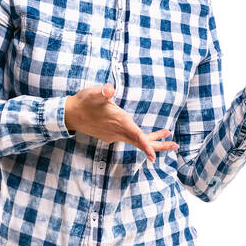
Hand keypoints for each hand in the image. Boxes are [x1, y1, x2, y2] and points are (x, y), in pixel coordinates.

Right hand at [64, 84, 178, 160]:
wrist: (69, 114)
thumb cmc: (83, 102)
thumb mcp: (93, 93)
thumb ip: (103, 92)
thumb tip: (110, 89)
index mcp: (118, 122)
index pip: (136, 136)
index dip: (146, 145)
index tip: (154, 156)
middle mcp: (118, 132)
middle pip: (141, 142)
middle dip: (159, 145)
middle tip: (176, 145)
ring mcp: (115, 135)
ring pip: (137, 141)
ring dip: (153, 140)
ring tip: (168, 135)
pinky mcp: (111, 135)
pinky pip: (130, 139)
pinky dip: (142, 139)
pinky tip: (147, 135)